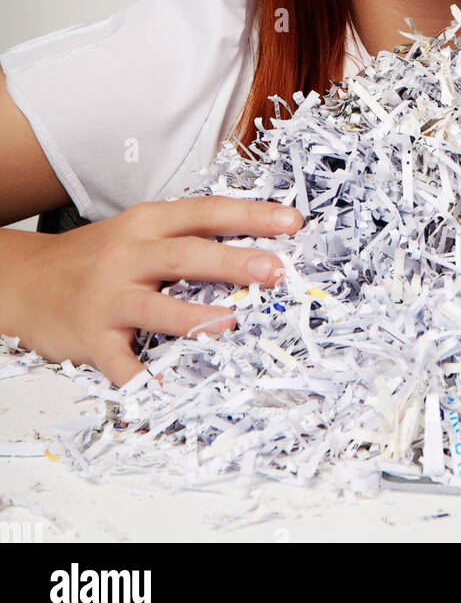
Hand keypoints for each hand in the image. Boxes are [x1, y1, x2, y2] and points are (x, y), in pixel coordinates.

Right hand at [12, 196, 303, 387]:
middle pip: (187, 254)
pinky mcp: (92, 338)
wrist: (27, 280)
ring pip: (156, 305)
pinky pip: (122, 364)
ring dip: (196, 317)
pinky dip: (143, 380)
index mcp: (149, 223)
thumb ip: (187, 236)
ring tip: (232, 324)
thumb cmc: (96, 257)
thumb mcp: (139, 232)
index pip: (207, 212)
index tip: (292, 222)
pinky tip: (167, 391)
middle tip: (275, 270)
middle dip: (234, 261)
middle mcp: (130, 255)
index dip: (251, 215)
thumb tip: (256, 244)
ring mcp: (110, 297)